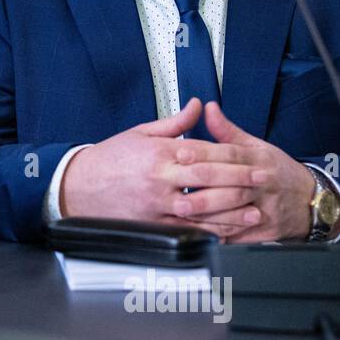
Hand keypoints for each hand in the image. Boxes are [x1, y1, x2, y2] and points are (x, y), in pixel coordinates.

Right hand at [59, 98, 263, 237]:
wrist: (78, 186)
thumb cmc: (108, 159)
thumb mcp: (140, 133)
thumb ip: (174, 122)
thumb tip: (198, 106)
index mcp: (159, 153)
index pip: (203, 152)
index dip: (231, 156)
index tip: (252, 158)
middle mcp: (159, 178)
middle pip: (207, 179)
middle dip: (239, 180)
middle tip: (262, 180)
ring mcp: (155, 203)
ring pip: (200, 208)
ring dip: (230, 211)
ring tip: (253, 210)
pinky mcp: (151, 223)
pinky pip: (185, 230)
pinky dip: (207, 232)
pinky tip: (225, 233)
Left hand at [169, 102, 314, 242]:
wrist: (311, 201)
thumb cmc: (279, 172)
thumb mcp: (258, 147)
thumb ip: (228, 131)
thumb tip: (208, 108)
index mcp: (259, 160)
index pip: (230, 154)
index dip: (204, 153)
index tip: (181, 153)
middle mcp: (263, 184)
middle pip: (230, 185)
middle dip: (202, 187)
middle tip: (175, 189)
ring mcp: (265, 209)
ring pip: (233, 213)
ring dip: (206, 215)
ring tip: (180, 212)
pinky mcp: (265, 231)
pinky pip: (239, 234)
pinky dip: (218, 233)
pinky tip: (198, 232)